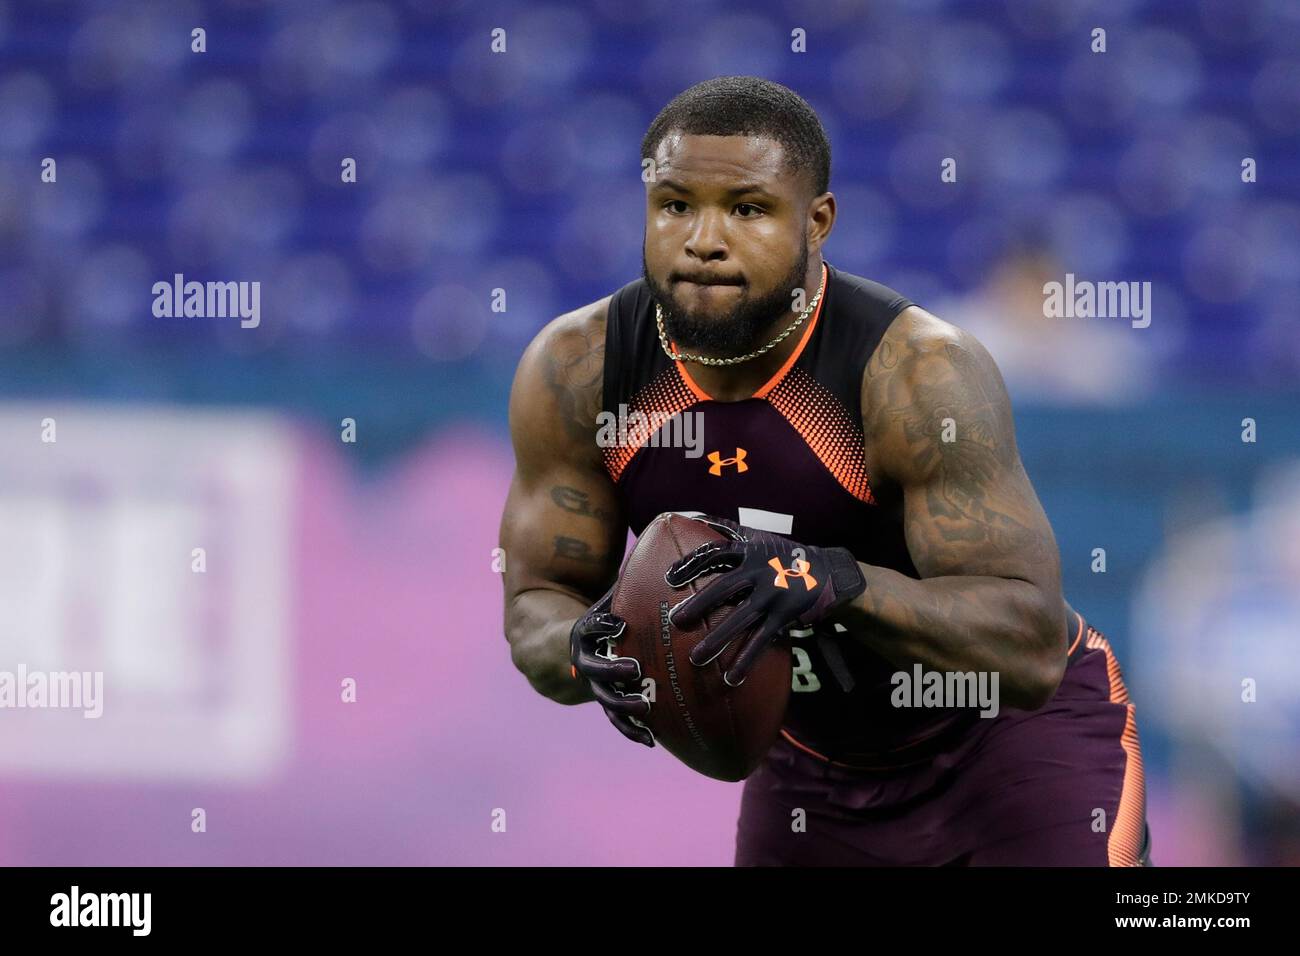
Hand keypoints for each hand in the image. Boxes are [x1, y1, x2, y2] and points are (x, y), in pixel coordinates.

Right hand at [569, 585, 653, 746]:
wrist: (579, 643)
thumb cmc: (611, 613)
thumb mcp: (614, 596)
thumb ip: (632, 584)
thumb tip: (669, 562)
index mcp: (587, 632)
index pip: (590, 628)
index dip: (603, 627)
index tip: (619, 624)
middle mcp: (587, 659)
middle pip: (595, 669)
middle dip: (613, 670)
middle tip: (634, 669)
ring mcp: (596, 684)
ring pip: (605, 699)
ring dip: (623, 705)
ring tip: (645, 708)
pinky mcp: (608, 701)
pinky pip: (617, 720)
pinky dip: (633, 730)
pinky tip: (652, 741)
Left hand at [664, 515, 865, 686]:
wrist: (829, 571)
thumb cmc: (784, 555)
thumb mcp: (759, 538)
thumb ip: (729, 530)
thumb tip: (693, 517)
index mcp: (750, 551)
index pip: (716, 553)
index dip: (691, 562)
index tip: (669, 577)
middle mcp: (760, 571)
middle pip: (724, 587)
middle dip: (698, 604)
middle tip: (675, 620)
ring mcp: (773, 594)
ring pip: (741, 619)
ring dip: (718, 639)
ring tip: (696, 657)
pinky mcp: (784, 615)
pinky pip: (761, 640)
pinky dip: (746, 660)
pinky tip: (731, 678)